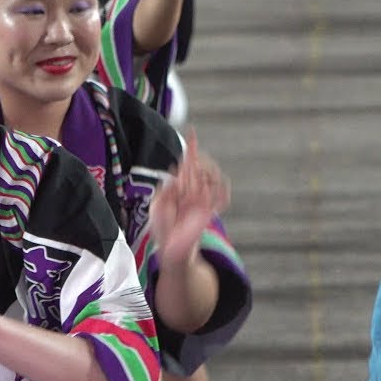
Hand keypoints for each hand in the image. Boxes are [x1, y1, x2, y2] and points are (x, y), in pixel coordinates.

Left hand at [149, 129, 228, 268]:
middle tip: (184, 177)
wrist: (171, 249)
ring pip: (211, 178)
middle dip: (196, 164)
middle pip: (199, 167)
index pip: (187, 163)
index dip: (191, 147)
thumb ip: (164, 191)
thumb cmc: (162, 228)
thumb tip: (175, 176)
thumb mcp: (157, 206)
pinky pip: (221, 198)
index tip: (192, 131)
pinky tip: (221, 186)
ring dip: (208, 176)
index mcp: (180, 186)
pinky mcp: (209, 212)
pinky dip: (223, 192)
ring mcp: (201, 200)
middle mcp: (192, 190)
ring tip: (196, 187)